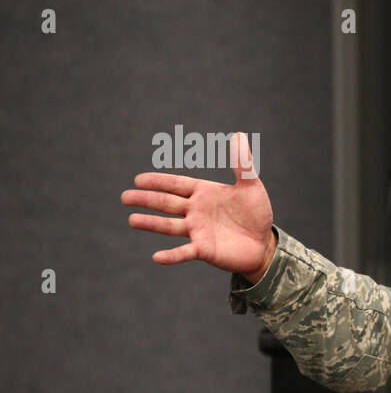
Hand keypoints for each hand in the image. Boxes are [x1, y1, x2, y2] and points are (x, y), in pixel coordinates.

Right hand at [121, 131, 275, 280]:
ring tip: (132, 220)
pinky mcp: (204, 250)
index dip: (158, 182)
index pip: (176, 185)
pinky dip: (171, 255)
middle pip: (166, 204)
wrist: (264, 243)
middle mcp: (195, 211)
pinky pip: (184, 252)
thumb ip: (242, 164)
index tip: (138, 180)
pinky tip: (157, 257)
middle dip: (146, 199)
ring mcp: (197, 231)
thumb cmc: (256, 213)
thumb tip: (237, 135)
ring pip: (169, 226)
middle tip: (124, 196)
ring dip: (151, 223)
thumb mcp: (251, 186)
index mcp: (203, 193)